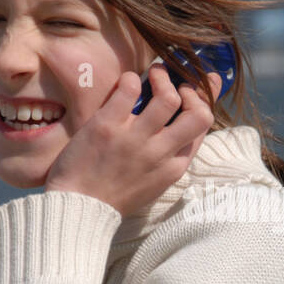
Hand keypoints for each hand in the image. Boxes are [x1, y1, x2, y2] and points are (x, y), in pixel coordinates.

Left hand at [44, 64, 218, 216]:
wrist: (78, 209)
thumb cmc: (113, 196)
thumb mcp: (153, 183)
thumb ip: (168, 158)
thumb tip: (176, 127)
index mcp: (174, 167)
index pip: (202, 128)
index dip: (205, 101)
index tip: (199, 86)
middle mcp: (159, 153)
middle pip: (198, 114)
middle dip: (192, 91)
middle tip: (177, 85)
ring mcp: (134, 139)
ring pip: (168, 97)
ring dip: (163, 77)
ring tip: (154, 74)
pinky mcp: (107, 126)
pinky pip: (128, 89)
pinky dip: (131, 79)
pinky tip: (126, 82)